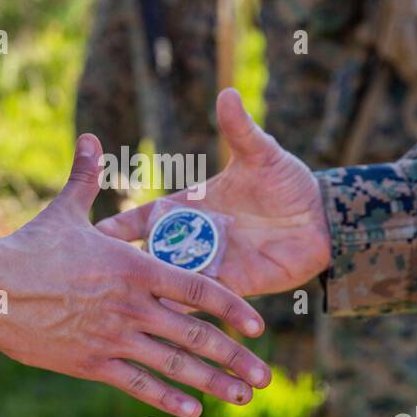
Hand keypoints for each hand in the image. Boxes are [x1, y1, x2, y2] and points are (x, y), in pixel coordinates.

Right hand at [0, 134, 271, 416]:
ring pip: (174, 365)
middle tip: (266, 375)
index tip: (257, 325)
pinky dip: (167, 398)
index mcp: (134, 267)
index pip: (197, 288)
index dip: (231, 308)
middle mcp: (131, 305)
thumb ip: (86, 177)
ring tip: (243, 397)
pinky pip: (138, 384)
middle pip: (196, 335)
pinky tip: (193, 411)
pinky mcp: (91, 364)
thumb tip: (90, 138)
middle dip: (235, 357)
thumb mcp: (64, 211)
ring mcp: (113, 337)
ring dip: (213, 383)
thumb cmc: (27, 247)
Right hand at [98, 89, 332, 297]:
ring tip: (121, 311)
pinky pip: (204, 304)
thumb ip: (240, 130)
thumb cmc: (287, 182)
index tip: (94, 232)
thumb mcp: (262, 155)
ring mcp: (212, 265)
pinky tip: (164, 322)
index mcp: (192, 206)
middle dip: (125, 269)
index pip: (146, 216)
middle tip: (94, 282)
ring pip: (173, 284)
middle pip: (151, 256)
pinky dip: (186, 312)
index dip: (121, 225)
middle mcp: (196, 239)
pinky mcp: (234, 287)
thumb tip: (227, 94)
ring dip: (153, 295)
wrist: (323, 218)